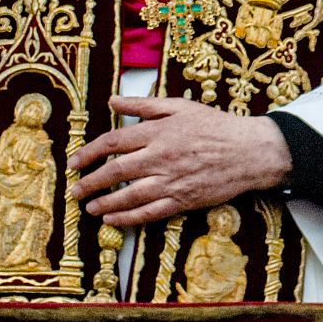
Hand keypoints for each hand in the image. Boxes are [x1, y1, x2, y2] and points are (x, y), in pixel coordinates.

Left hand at [68, 96, 291, 227]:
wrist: (248, 151)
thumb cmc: (214, 125)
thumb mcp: (179, 106)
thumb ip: (144, 104)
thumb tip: (112, 101)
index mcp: (157, 132)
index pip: (113, 142)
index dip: (89, 153)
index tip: (74, 162)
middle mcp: (160, 157)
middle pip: (115, 172)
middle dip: (90, 182)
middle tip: (74, 189)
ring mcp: (171, 181)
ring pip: (129, 196)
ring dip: (104, 203)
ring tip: (88, 207)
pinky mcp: (182, 200)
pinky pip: (149, 213)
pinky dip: (128, 218)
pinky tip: (112, 220)